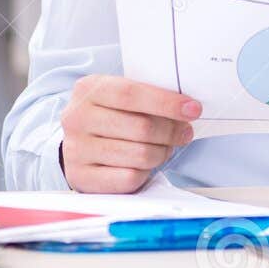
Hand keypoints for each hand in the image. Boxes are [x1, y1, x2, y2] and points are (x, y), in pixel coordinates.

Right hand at [59, 76, 200, 193]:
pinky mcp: (81, 176)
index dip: (165, 102)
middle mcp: (77, 117)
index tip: (192, 109)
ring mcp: (76, 149)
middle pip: (140, 127)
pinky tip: (144, 165)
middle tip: (184, 132)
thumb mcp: (118, 96)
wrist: (78, 143)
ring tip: (164, 148)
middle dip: (171, 131)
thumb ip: (146, 96)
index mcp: (87, 89)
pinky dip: (145, 173)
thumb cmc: (108, 116)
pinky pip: (129, 178)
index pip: (130, 93)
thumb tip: (186, 107)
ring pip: (139, 155)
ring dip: (161, 153)